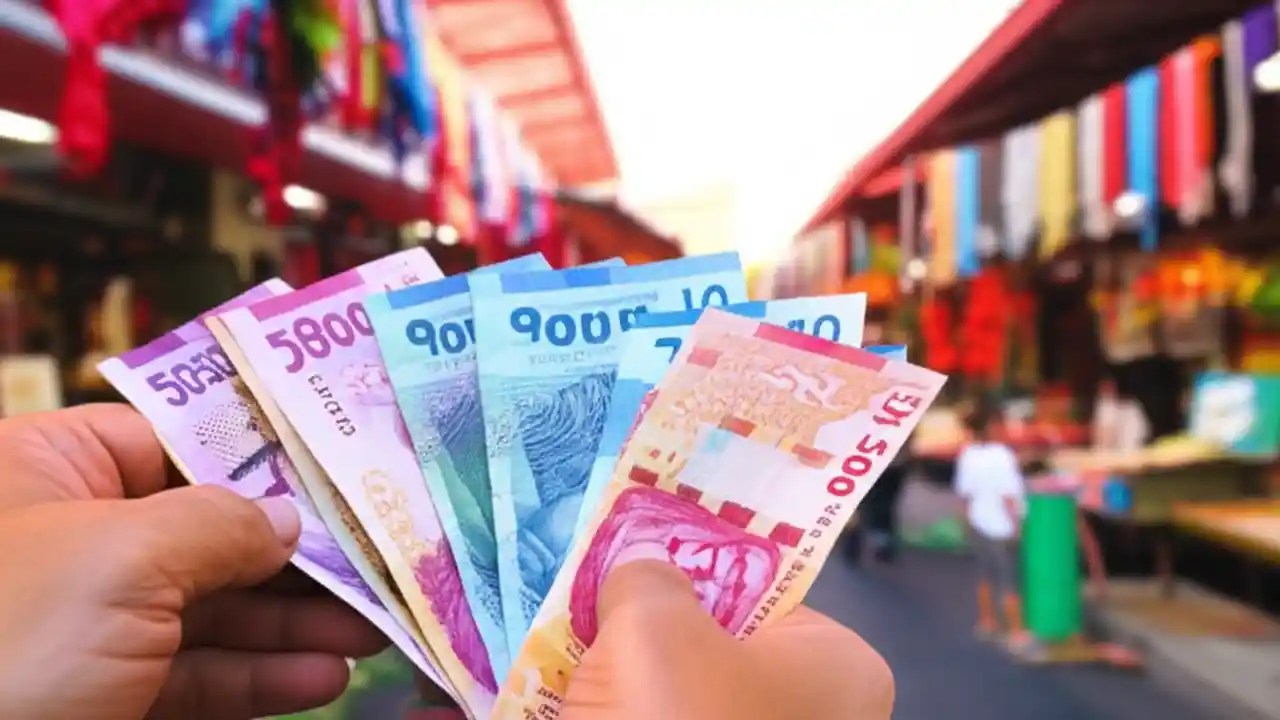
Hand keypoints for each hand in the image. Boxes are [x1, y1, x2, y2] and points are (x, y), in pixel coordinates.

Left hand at [0, 405, 387, 718]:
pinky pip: (191, 677)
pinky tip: (317, 681)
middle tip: (377, 564)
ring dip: (293, 624)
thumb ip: (221, 523)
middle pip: (206, 530)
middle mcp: (67, 540)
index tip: (344, 471)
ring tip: (371, 632)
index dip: (262, 454)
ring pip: (208, 611)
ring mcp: (83, 626)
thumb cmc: (8, 642)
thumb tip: (287, 519)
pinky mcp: (99, 698)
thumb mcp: (123, 558)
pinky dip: (256, 680)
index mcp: (45, 471)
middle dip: (296, 555)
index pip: (173, 438)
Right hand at [563, 560, 893, 719]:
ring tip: (553, 644)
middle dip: (641, 622)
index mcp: (835, 664)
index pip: (762, 587)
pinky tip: (555, 698)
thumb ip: (647, 576)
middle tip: (580, 592)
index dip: (690, 560)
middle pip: (712, 643)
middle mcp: (812, 715)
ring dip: (613, 677)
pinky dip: (608, 714)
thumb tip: (639, 570)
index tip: (629, 542)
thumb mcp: (654, 624)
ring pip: (671, 695)